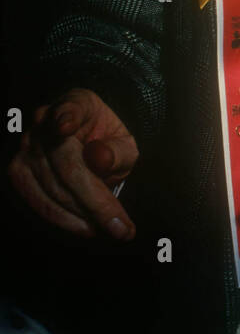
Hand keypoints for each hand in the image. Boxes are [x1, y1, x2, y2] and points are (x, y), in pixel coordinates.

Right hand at [8, 88, 138, 239]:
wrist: (91, 148)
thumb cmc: (109, 145)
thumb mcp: (126, 145)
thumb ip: (117, 150)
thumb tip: (98, 158)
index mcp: (77, 104)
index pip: (69, 109)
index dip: (65, 117)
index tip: (65, 126)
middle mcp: (45, 121)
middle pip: (65, 162)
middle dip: (94, 200)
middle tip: (121, 227)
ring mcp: (27, 146)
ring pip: (51, 186)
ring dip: (82, 214)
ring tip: (112, 229)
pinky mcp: (19, 172)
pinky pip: (37, 199)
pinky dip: (63, 219)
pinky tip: (87, 228)